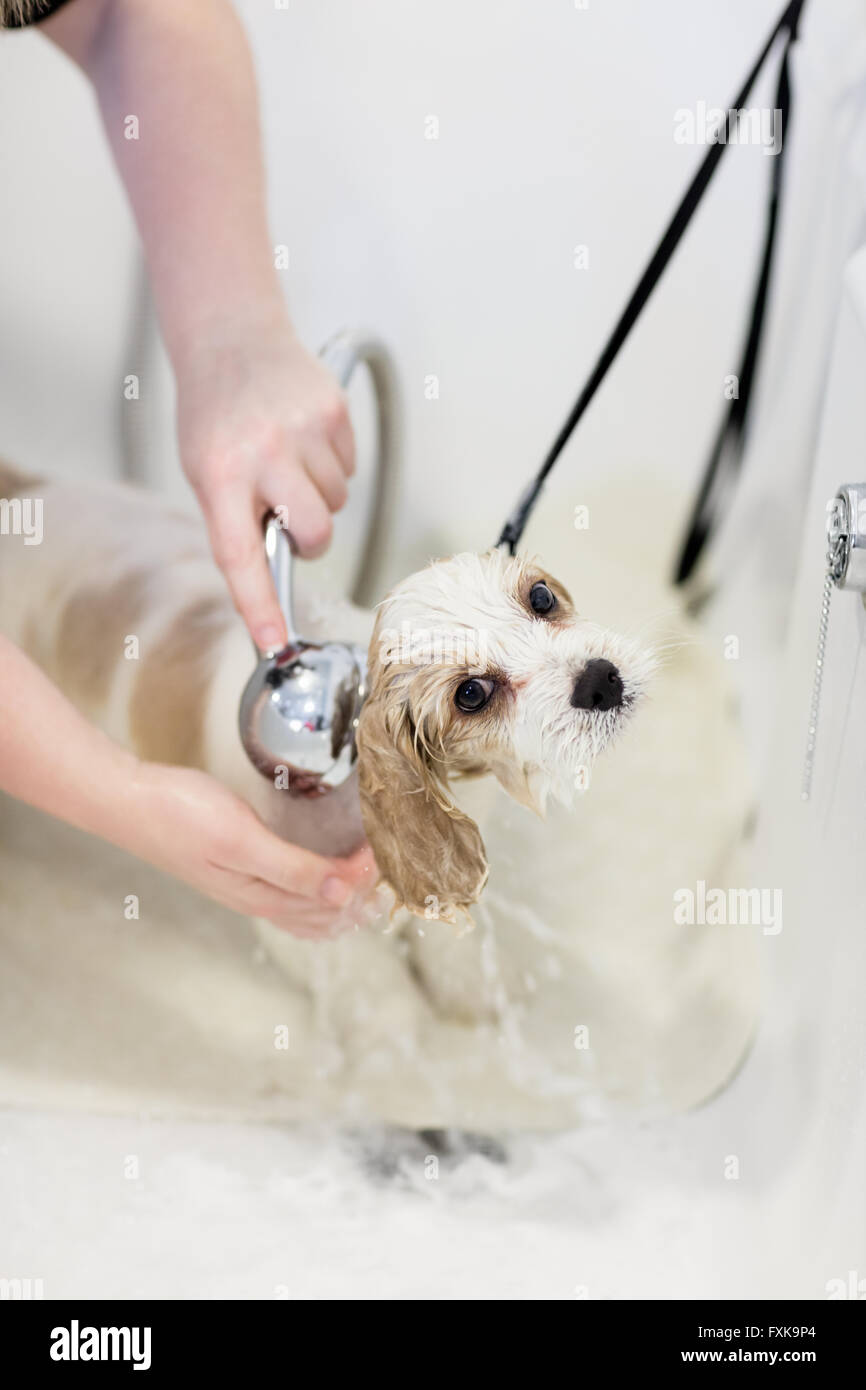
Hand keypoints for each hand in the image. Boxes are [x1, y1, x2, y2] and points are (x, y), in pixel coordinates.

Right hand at [122, 761, 375, 937]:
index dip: (364, 879)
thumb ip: (292, 869)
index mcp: (263, 895)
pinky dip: (318, 890)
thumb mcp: (242, 840)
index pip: (332, 902)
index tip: (383, 847)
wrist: (128, 800)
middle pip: (325, 914)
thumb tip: (342, 897)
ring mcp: (246, 886)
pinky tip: (326, 876)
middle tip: (389, 863)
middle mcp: (258, 898)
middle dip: (361, 895)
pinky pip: (289, 894)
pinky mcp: (237, 868)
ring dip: (343, 898)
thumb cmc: (179, 814)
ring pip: (308, 909)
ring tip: (371, 877)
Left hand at [177, 313, 355, 650]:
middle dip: (311, 536)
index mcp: (218, 474)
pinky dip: (332, 461)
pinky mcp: (334, 411)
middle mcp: (261, 452)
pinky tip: (305, 435)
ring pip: (337, 502)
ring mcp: (302, 430)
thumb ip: (237, 518)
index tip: (273, 640)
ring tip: (288, 456)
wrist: (232, 337)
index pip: (240, 554)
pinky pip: (349, 467)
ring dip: (319, 492)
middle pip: (316, 534)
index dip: (258, 603)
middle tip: (289, 511)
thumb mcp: (206, 469)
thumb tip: (277, 571)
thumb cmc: (217, 415)